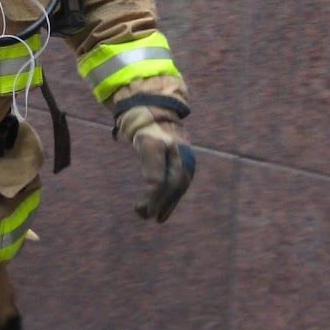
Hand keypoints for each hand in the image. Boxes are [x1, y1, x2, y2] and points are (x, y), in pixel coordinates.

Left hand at [115, 104, 195, 222]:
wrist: (156, 113)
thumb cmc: (149, 129)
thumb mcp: (148, 145)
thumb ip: (152, 166)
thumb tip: (154, 188)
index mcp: (177, 156)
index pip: (167, 183)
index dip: (157, 199)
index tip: (146, 211)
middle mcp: (185, 160)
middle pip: (174, 188)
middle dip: (161, 204)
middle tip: (145, 216)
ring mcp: (185, 162)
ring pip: (177, 189)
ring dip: (165, 204)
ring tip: (151, 216)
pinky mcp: (182, 164)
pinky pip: (177, 185)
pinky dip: (169, 197)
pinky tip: (160, 208)